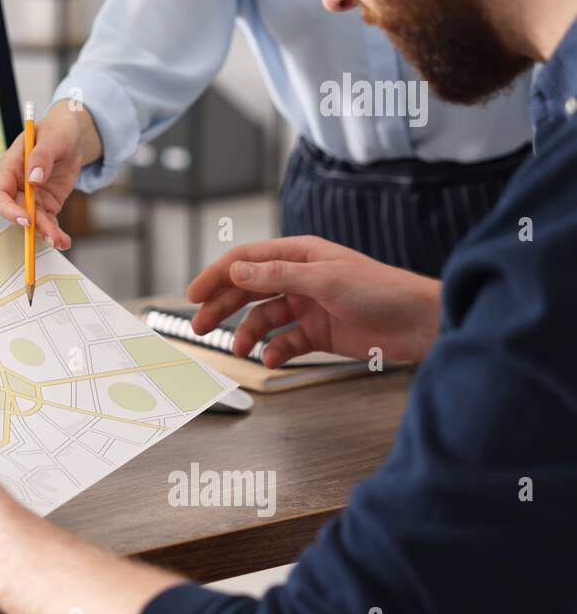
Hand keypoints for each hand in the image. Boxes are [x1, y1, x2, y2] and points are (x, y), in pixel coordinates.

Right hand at [0, 100, 102, 250]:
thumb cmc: (58, 131)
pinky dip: (55, 232)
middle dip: (32, 225)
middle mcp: (17, 184)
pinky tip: (64, 240)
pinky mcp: (46, 204)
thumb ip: (42, 156)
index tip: (25, 218)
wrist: (72, 136)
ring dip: (45, 232)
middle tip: (49, 234)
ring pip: (33, 220)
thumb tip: (34, 178)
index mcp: (10, 166)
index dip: (8, 209)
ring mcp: (31, 196)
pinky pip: (47, 222)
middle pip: (16, 212)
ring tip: (59, 240)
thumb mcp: (54, 137)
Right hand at [186, 235, 441, 366]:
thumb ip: (278, 276)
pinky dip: (275, 351)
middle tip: (200, 326)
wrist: (420, 323)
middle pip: (247, 290)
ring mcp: (308, 306)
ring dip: (248, 333)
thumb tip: (237, 271)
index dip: (217, 276)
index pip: (246, 260)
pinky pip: (285, 341)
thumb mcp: (325, 279)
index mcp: (299, 255)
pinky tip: (273, 358)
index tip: (194, 295)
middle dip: (222, 307)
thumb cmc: (382, 291)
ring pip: (263, 318)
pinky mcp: (318, 333)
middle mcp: (299, 278)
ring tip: (240, 349)